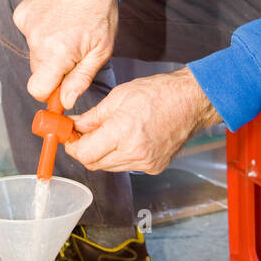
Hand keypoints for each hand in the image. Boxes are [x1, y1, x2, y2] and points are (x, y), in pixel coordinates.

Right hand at [13, 0, 118, 107]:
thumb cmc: (100, 12)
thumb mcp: (100, 51)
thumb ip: (80, 79)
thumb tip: (65, 101)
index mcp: (56, 53)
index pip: (37, 90)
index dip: (49, 92)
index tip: (60, 87)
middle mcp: (37, 40)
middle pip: (37, 71)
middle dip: (53, 67)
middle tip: (73, 49)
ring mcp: (27, 24)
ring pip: (34, 51)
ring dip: (48, 47)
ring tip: (67, 29)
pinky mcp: (22, 12)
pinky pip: (28, 33)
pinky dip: (40, 30)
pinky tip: (56, 18)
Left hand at [65, 67, 221, 173]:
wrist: (191, 101)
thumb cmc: (159, 93)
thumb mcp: (118, 97)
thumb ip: (92, 117)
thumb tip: (73, 126)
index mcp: (123, 132)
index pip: (84, 153)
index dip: (72, 147)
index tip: (69, 138)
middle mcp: (134, 152)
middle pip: (94, 163)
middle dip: (85, 150)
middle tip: (83, 134)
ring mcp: (146, 162)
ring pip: (109, 166)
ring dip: (102, 153)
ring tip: (108, 133)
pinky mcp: (154, 167)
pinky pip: (127, 166)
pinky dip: (120, 155)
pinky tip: (127, 139)